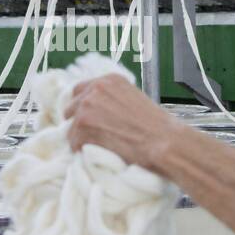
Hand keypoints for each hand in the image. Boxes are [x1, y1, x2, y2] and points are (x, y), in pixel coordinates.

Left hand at [64, 73, 182, 172]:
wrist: (163, 141)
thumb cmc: (156, 127)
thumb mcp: (133, 100)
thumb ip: (112, 100)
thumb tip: (98, 112)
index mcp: (108, 80)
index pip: (80, 90)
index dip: (82, 107)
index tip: (88, 119)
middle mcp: (95, 89)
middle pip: (71, 108)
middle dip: (79, 123)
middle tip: (93, 137)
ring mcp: (87, 107)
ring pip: (70, 128)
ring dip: (81, 139)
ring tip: (99, 148)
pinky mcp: (83, 126)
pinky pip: (73, 143)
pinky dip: (83, 151)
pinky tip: (98, 153)